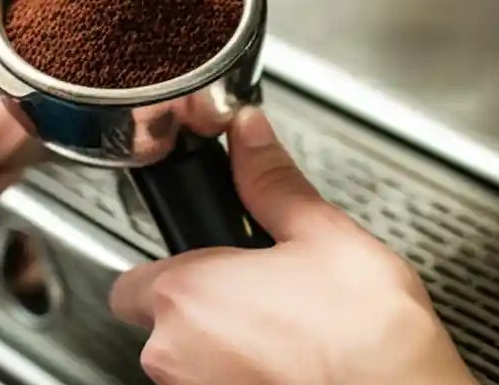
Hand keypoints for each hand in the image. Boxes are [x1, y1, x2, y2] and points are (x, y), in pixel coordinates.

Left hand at [109, 108, 475, 384]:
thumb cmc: (366, 338)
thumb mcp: (322, 234)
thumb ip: (271, 181)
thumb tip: (250, 137)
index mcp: (186, 295)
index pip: (131, 281)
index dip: (172, 268)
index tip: (208, 262)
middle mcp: (173, 355)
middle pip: (161, 324)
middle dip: (204, 307)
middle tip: (259, 293)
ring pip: (189, 363)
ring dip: (223, 347)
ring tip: (284, 330)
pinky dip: (244, 375)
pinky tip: (290, 365)